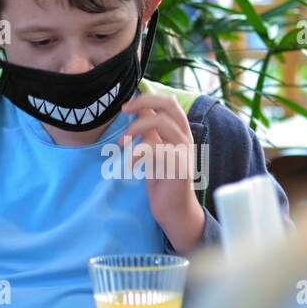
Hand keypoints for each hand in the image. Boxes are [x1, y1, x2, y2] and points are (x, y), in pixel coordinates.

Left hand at [119, 94, 205, 252]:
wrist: (174, 210)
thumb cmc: (162, 181)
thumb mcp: (153, 151)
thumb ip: (150, 132)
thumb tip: (138, 109)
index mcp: (180, 132)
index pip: (169, 102)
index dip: (147, 97)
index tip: (126, 106)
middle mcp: (185, 137)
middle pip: (168, 104)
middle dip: (142, 102)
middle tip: (123, 110)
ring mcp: (184, 150)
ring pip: (159, 122)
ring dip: (134, 129)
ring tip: (121, 143)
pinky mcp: (178, 165)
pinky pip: (154, 148)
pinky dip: (136, 153)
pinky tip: (130, 165)